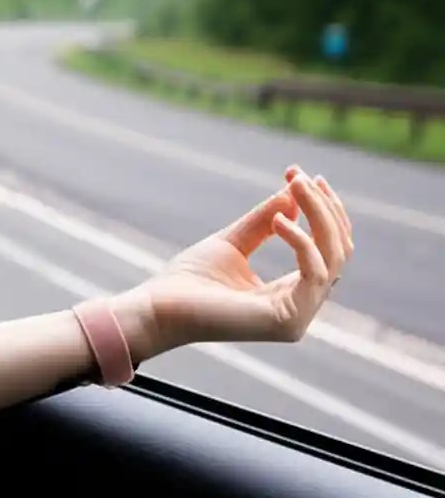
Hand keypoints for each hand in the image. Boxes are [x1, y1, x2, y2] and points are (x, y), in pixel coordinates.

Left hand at [120, 166, 353, 359]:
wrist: (159, 307)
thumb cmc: (188, 280)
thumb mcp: (232, 242)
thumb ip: (264, 222)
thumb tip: (293, 193)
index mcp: (291, 291)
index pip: (328, 250)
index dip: (322, 211)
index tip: (301, 176)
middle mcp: (301, 307)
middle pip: (338, 251)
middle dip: (324, 208)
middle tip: (301, 176)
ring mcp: (298, 318)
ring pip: (333, 258)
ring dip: (319, 215)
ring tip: (296, 185)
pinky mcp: (288, 321)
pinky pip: (314, 274)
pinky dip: (302, 242)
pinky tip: (279, 221)